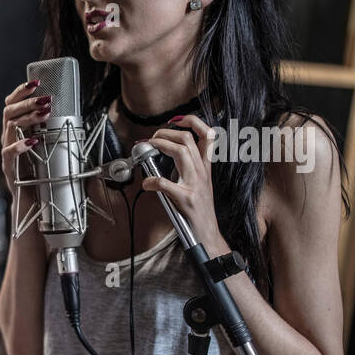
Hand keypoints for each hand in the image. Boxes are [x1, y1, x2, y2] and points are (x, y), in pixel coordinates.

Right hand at [0, 79, 52, 195]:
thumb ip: (52, 132)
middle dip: (27, 102)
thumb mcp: (48, 147)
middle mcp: (9, 138)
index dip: (21, 92)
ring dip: (28, 118)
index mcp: (16, 131)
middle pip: (9, 112)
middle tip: (46, 99)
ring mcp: (7, 153)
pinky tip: (33, 140)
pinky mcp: (8, 168)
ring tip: (45, 113)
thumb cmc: (42, 173)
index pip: (11, 105)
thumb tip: (73, 115)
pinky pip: (9, 153)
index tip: (36, 82)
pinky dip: (20, 145)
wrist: (33, 202)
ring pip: (10, 127)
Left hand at [142, 114, 229, 253]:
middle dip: (167, 133)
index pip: (208, 135)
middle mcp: (202, 172)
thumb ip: (186, 167)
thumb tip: (162, 156)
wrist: (207, 234)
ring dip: (161, 145)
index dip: (193, 122)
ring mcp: (196, 184)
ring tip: (150, 148)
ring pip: (182, 153)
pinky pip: (166, 184)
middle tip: (153, 137)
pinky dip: (152, 182)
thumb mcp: (197, 183)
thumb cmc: (197, 210)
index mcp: (206, 167)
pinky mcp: (186, 199)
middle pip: (189, 140)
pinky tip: (146, 184)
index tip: (176, 120)